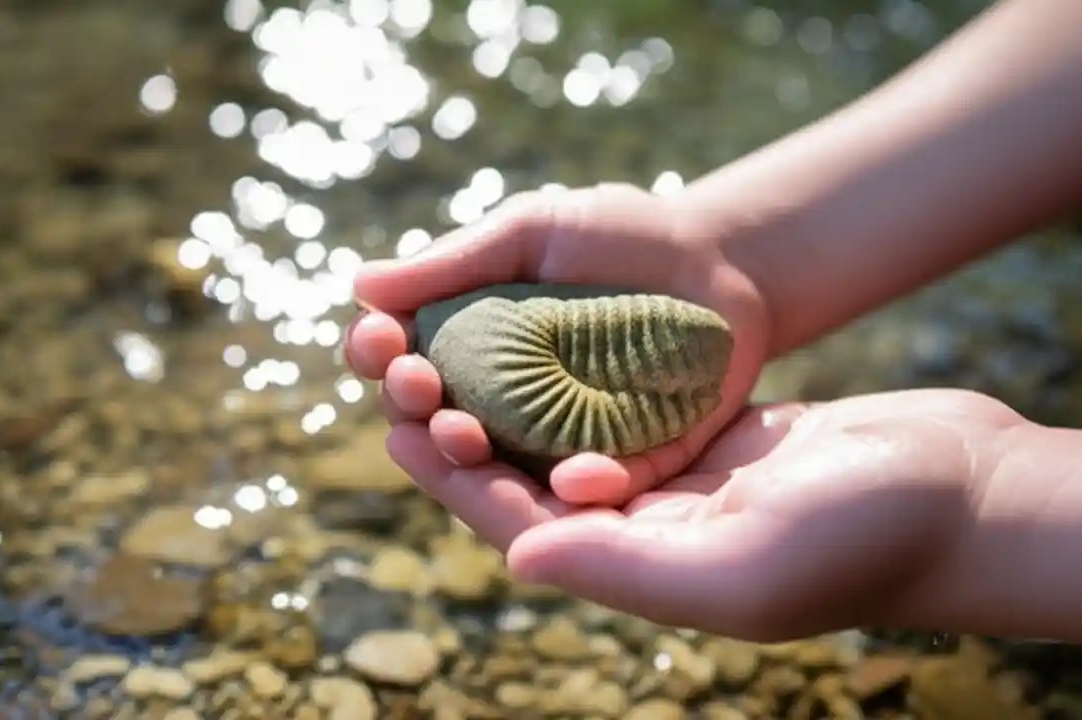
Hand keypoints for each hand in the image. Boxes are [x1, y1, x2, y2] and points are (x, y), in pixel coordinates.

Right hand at [345, 183, 771, 505]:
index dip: (382, 356)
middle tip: (415, 387)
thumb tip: (360, 285)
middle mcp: (504, 401)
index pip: (405, 361)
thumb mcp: (535, 231)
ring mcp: (561, 438)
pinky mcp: (628, 463)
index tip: (382, 339)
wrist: (721, 258)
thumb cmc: (618, 233)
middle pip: (441, 422)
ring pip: (506, 469)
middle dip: (417, 409)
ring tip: (460, 433)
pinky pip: (599, 488)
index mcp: (470, 344)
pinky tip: (569, 478)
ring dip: (473, 459)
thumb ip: (458, 261)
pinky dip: (583, 487)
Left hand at [383, 388, 1022, 641]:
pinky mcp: (723, 444)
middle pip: (538, 482)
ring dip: (521, 399)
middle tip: (413, 372)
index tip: (398, 425)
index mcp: (651, 571)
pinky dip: (586, 378)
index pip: (525, 527)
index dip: (455, 481)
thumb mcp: (742, 564)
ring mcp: (692, 489)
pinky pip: (631, 411)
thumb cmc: (870, 535)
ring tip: (465, 344)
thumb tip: (518, 555)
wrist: (968, 492)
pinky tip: (552, 334)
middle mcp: (659, 536)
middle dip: (471, 430)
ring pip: (580, 443)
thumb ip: (627, 567)